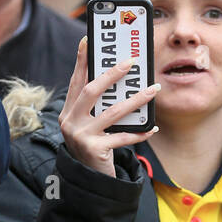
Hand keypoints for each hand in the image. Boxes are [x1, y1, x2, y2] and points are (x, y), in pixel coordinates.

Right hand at [59, 38, 159, 177]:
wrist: (89, 181)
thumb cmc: (95, 148)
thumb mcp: (90, 126)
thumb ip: (97, 107)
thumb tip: (120, 81)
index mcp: (68, 112)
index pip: (76, 81)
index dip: (82, 61)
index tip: (88, 40)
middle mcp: (70, 122)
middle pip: (91, 91)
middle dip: (112, 74)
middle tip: (132, 62)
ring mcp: (81, 136)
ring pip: (112, 112)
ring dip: (136, 100)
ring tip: (153, 90)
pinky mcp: (95, 150)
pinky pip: (123, 137)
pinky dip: (139, 133)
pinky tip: (152, 128)